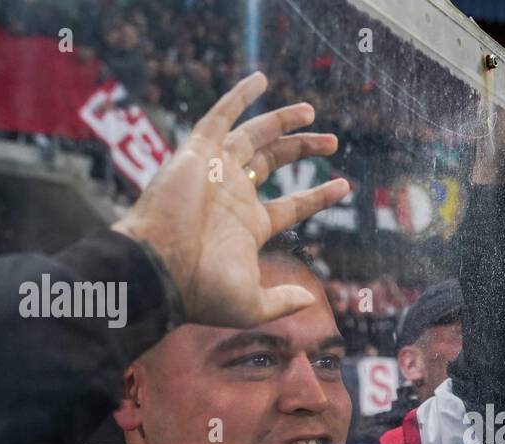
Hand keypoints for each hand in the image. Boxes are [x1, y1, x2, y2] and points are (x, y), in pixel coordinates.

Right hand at [112, 72, 349, 328]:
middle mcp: (232, 196)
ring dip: (282, 122)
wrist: (160, 270)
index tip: (344, 185)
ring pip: (254, 136)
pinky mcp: (197, 153)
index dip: (318, 195)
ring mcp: (215, 172)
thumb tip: (309, 299)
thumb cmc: (201, 291)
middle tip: (332, 142)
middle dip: (302, 149)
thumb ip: (282, 301)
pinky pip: (220, 117)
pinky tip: (261, 79)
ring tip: (312, 113)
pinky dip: (238, 97)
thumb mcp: (252, 304)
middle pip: (273, 162)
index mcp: (247, 227)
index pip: (291, 205)